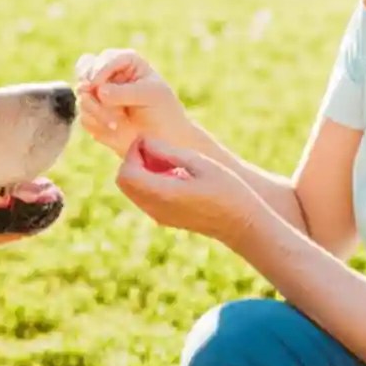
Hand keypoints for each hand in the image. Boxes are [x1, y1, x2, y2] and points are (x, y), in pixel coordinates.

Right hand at [74, 49, 190, 157]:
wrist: (162, 141)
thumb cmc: (162, 111)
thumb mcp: (149, 96)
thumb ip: (123, 92)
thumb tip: (99, 91)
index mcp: (126, 62)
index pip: (105, 58)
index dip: (99, 70)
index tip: (97, 85)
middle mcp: (109, 74)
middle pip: (84, 69)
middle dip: (87, 84)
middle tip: (90, 94)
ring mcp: (98, 94)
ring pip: (82, 95)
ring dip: (96, 110)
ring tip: (116, 124)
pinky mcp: (93, 114)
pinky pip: (84, 117)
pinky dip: (97, 124)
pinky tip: (114, 130)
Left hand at [115, 137, 265, 245]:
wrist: (242, 225)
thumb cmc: (228, 190)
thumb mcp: (201, 163)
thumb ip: (169, 152)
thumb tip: (145, 141)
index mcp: (163, 194)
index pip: (127, 172)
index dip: (132, 152)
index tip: (150, 140)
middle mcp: (155, 208)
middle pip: (124, 182)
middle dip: (133, 160)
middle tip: (157, 148)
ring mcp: (158, 216)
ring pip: (131, 190)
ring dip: (141, 171)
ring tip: (167, 160)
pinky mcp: (164, 219)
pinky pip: (143, 197)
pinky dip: (148, 181)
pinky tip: (173, 174)